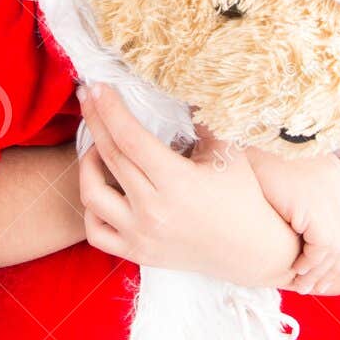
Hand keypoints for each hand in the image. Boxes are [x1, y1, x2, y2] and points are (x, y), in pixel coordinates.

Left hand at [76, 84, 301, 290]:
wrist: (252, 252)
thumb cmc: (242, 196)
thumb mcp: (228, 152)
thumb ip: (202, 120)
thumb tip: (179, 85)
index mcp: (178, 182)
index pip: (131, 138)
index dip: (110, 109)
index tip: (96, 87)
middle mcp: (154, 210)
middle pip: (110, 157)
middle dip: (94, 120)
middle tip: (88, 97)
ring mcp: (142, 236)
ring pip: (92, 195)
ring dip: (88, 164)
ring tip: (97, 146)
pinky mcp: (138, 253)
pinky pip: (95, 232)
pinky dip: (91, 209)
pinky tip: (101, 188)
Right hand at [243, 143, 339, 295]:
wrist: (236, 147)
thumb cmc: (252, 161)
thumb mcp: (286, 173)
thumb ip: (303, 192)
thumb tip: (303, 223)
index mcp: (334, 170)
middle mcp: (337, 180)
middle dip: (338, 265)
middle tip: (319, 285)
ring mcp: (328, 192)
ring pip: (338, 246)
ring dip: (321, 271)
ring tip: (304, 285)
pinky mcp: (314, 205)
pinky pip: (322, 247)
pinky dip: (311, 263)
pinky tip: (297, 270)